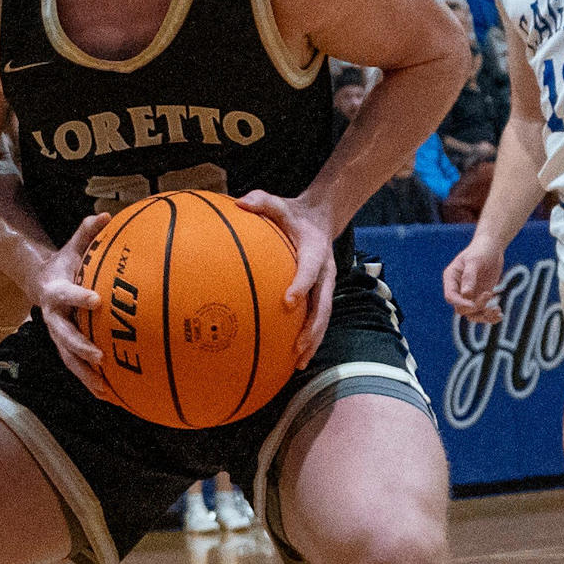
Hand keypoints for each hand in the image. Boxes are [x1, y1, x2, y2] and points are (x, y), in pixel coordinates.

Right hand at [31, 221, 110, 396]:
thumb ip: (86, 232)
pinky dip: (90, 381)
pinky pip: (76, 367)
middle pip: (64, 336)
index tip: (96, 300)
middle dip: (80, 347)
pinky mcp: (66, 348)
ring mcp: (58, 336)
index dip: (79, 296)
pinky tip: (109, 395)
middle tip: (99, 355)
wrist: (42, 284)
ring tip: (104, 389)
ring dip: (85, 374)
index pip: (67, 294)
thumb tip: (105, 215)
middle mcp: (54, 318)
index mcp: (56, 291)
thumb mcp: (72, 247)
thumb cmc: (65, 265)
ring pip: (69, 359)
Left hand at [235, 190, 338, 359]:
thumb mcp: (278, 203)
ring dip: (314, 340)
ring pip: (324, 318)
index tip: (288, 301)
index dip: (301, 285)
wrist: (320, 219)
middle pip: (323, 304)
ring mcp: (325, 286)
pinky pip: (317, 319)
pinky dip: (309, 339)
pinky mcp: (321, 295)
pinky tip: (293, 359)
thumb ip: (261, 201)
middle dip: (312, 326)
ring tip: (299, 363)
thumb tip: (238, 203)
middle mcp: (325, 272)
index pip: (309, 270)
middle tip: (298, 345)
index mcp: (315, 251)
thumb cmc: (291, 214)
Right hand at [440, 232, 508, 326]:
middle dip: (475, 306)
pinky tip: (500, 314)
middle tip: (489, 294)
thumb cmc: (481, 250)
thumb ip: (469, 277)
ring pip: (472, 314)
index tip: (473, 305)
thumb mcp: (474, 261)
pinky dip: (490, 316)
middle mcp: (458, 289)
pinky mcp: (480, 297)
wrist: (492, 247)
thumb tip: (466, 294)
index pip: (451, 296)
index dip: (460, 303)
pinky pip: (482, 312)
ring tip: (497, 312)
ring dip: (484, 316)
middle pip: (462, 308)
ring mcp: (469, 295)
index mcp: (451, 278)